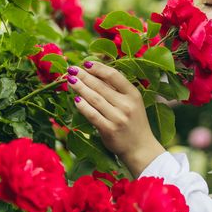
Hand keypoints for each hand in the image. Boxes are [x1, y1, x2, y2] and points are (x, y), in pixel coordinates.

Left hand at [67, 61, 164, 176]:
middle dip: (85, 76)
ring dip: (81, 88)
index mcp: (133, 94)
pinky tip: (75, 99)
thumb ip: (118, 89)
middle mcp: (127, 105)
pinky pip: (92, 115)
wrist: (140, 148)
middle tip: (72, 69)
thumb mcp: (133, 103)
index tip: (86, 63)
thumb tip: (95, 73)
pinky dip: (83, 106)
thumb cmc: (134, 122)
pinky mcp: (109, 130)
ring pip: (95, 99)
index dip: (98, 68)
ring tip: (70, 80)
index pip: (114, 76)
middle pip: (101, 86)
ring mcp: (118, 118)